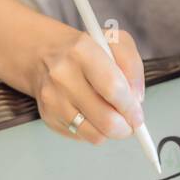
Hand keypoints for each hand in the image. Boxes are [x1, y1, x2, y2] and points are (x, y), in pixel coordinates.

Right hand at [30, 29, 145, 144]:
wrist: (40, 53)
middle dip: (125, 127)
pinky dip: (93, 130)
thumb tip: (136, 99)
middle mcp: (63, 76)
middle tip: (130, 123)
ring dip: (110, 132)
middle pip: (106, 119)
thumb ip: (132, 67)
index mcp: (81, 51)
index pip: (113, 89)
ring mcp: (53, 99)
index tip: (138, 116)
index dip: (131, 108)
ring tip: (112, 118)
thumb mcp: (114, 42)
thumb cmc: (83, 49)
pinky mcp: (47, 116)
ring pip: (94, 135)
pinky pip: (81, 136)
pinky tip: (91, 114)